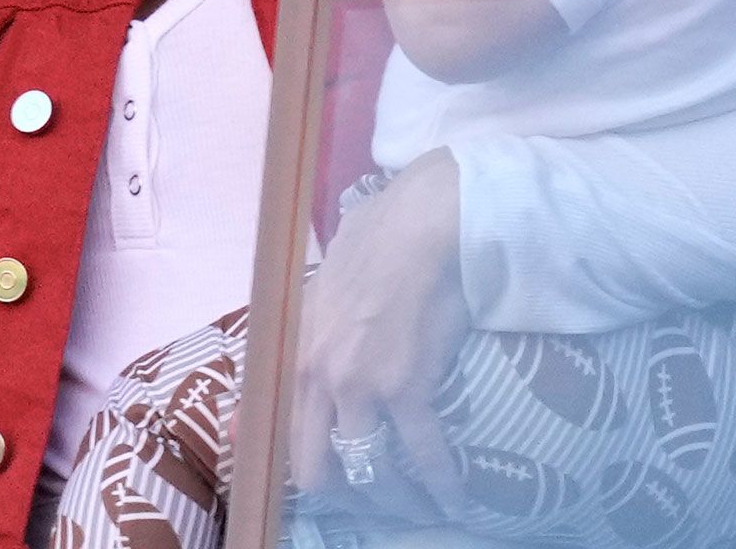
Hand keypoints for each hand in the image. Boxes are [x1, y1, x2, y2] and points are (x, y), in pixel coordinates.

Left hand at [286, 149, 469, 508]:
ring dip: (395, 495)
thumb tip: (311, 334)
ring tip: (418, 508)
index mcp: (291, 354)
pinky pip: (424, 453)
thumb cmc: (371, 243)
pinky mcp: (405, 389)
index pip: (281, 430)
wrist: (415, 229)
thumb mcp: (318, 288)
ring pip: (369, 467)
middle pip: (315, 465)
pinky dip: (441, 482)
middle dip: (342, 492)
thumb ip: (308, 325)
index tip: (326, 481)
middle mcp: (315, 379)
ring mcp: (358, 387)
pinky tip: (454, 500)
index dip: (302, 463)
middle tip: (370, 502)